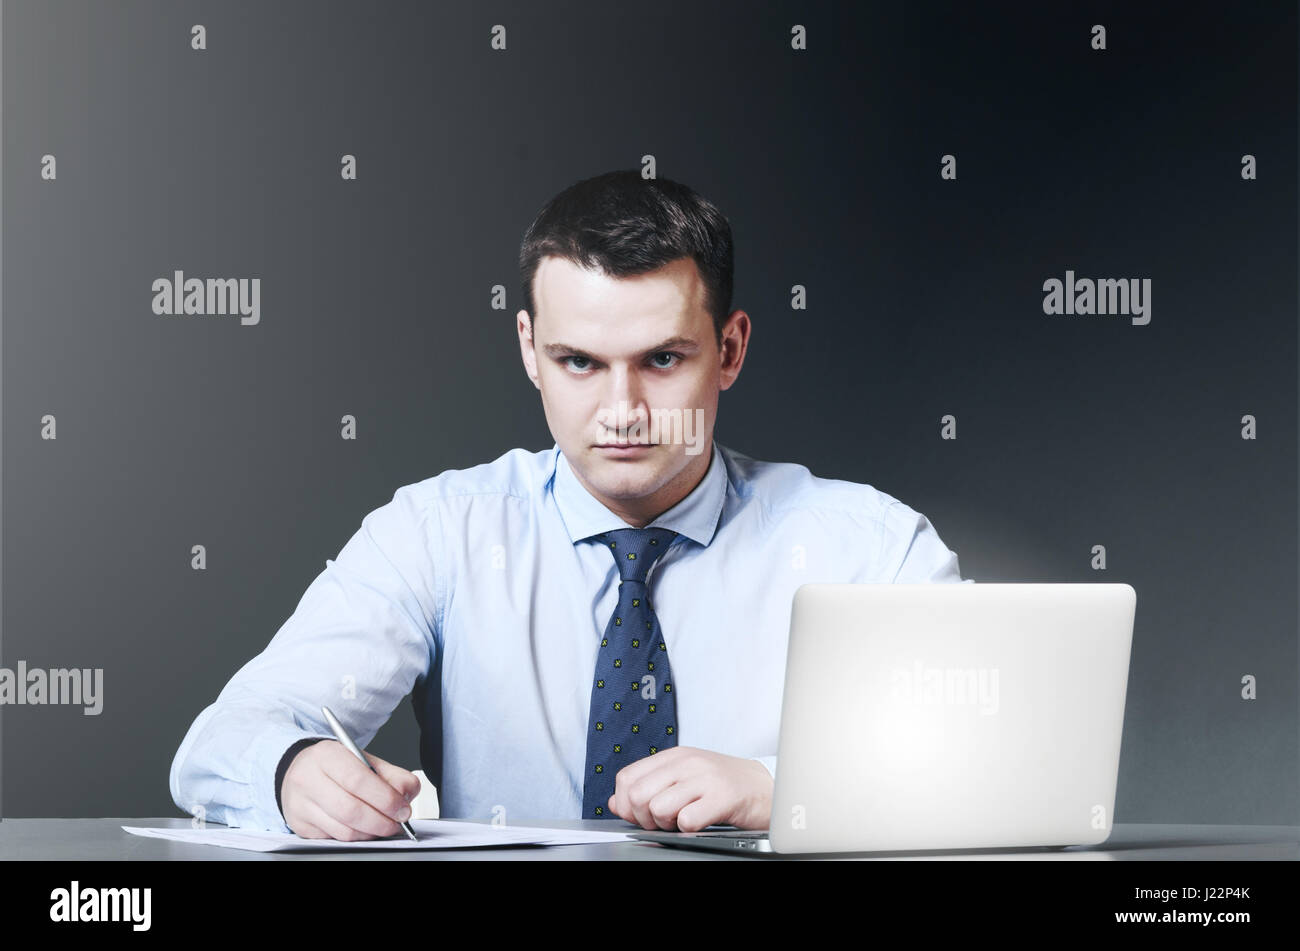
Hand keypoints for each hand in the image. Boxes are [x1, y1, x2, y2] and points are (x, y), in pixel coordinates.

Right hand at [281, 740, 421, 839]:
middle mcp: (308, 779)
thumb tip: (407, 795)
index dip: (385, 798)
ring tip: (384, 825)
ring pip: (344, 830)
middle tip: (397, 823)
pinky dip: (356, 837)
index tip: (402, 808)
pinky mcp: (300, 826)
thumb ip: (391, 774)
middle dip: (381, 821)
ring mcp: (300, 805)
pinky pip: (335, 839)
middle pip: (350, 810)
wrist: (301, 771)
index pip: (358, 780)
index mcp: (326, 755)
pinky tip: (365, 828)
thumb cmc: (336, 766)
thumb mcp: (363, 759)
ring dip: (371, 832)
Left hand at [606, 747, 772, 830]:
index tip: (639, 815)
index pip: (627, 778)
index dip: (627, 804)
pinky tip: (699, 822)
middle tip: (664, 821)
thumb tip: (616, 802)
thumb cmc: (724, 785)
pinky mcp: (722, 797)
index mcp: (674, 756)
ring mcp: (705, 778)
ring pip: (658, 807)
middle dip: (645, 818)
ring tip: (683, 821)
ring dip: (667, 824)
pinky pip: (687, 820)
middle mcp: (687, 762)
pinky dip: (688, 828)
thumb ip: (650, 787)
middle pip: (638, 795)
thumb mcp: (683, 779)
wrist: (766, 787)